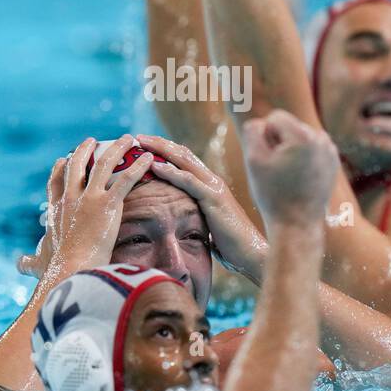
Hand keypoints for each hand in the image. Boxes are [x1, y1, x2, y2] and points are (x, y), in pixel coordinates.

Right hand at [16, 136, 153, 283]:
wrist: (71, 269)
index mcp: (55, 210)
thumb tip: (19, 265)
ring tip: (128, 138)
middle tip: (91, 141)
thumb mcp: (40, 261)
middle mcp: (71, 199)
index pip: (54, 183)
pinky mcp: (108, 203)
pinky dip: (138, 166)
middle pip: (76, 165)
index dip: (59, 169)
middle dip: (84, 150)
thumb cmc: (57, 270)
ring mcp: (89, 198)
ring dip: (117, 148)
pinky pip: (126, 179)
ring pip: (104, 164)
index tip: (63, 159)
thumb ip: (29, 262)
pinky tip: (148, 158)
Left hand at [137, 133, 267, 280]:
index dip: (166, 150)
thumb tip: (182, 224)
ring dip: (160, 149)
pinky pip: (188, 180)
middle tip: (138, 136)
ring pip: (183, 160)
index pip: (185, 160)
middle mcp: (212, 181)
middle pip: (182, 153)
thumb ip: (197, 217)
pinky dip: (170, 171)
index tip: (146, 145)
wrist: (253, 253)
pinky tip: (154, 166)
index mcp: (210, 185)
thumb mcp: (209, 226)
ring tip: (141, 142)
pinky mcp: (214, 198)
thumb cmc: (232, 245)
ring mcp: (214, 187)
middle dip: (159, 143)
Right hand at [242, 110, 338, 228]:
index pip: (275, 118)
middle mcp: (321, 139)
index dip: (265, 137)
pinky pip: (311, 149)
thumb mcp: (253, 160)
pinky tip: (298, 178)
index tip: (268, 160)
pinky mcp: (333, 161)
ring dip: (290, 150)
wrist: (297, 225)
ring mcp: (330, 150)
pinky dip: (302, 158)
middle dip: (279, 143)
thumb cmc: (273, 194)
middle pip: (289, 126)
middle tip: (277, 171)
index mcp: (303, 136)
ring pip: (299, 137)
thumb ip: (252, 130)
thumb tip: (261, 122)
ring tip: (287, 176)